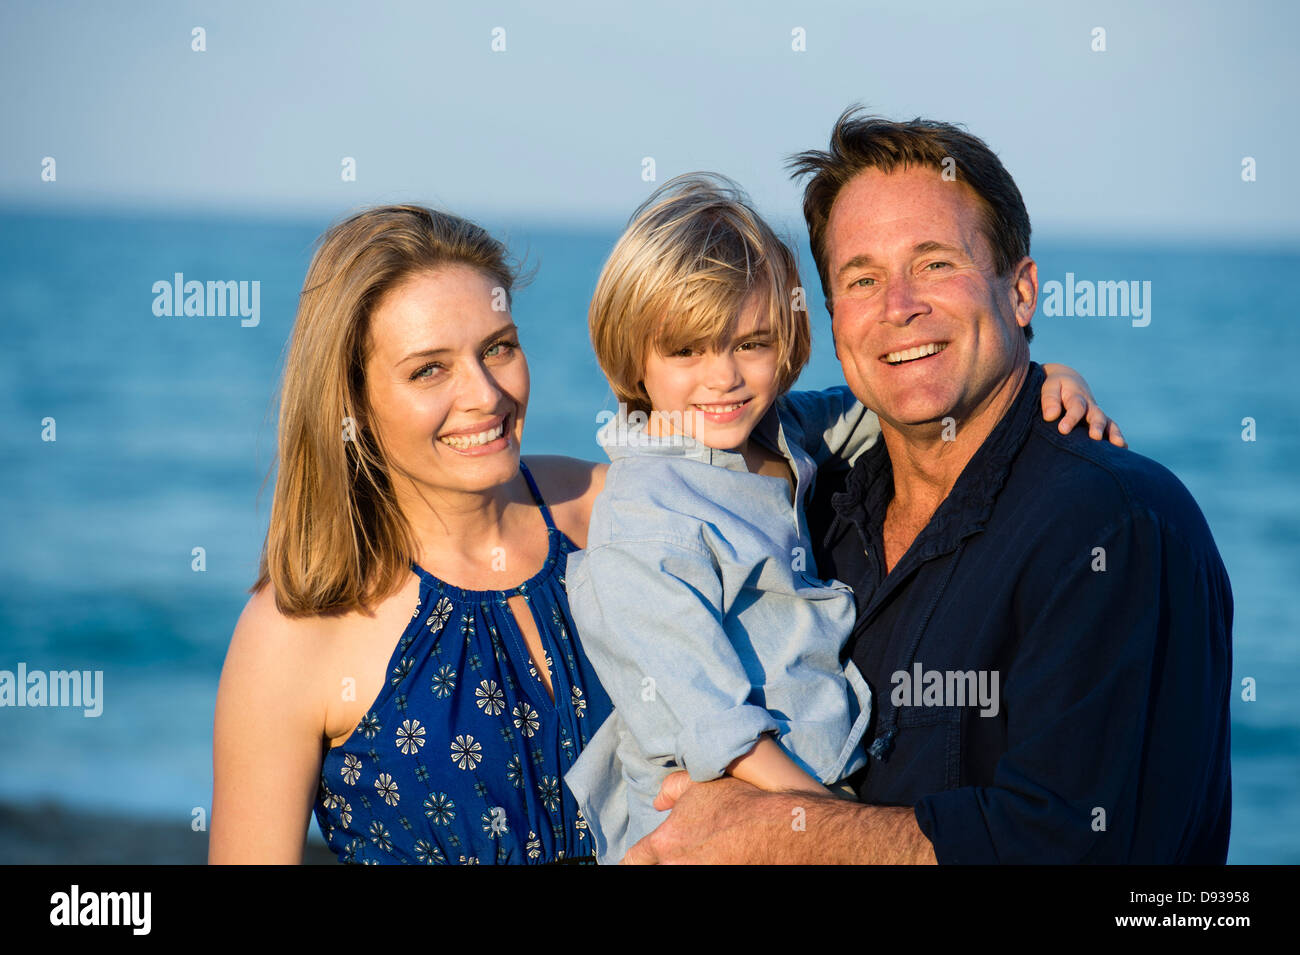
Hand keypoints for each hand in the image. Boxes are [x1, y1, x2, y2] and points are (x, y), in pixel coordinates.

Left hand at [620, 771, 776, 864]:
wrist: (777, 829)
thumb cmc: (739, 804)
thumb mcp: (700, 785)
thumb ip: (671, 790)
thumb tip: (659, 802)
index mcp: (664, 843)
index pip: (633, 860)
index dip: (638, 859)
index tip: (643, 858)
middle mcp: (676, 867)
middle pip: (656, 870)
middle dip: (663, 862)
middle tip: (678, 856)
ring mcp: (699, 877)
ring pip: (678, 873)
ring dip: (686, 866)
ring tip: (701, 857)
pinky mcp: (719, 880)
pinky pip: (701, 878)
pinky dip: (706, 868)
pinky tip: (717, 860)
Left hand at [1040, 363, 1126, 446]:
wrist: (1069, 382)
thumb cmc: (1057, 387)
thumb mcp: (1051, 387)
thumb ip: (1050, 400)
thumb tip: (1050, 416)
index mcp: (1076, 397)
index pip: (1076, 407)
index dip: (1071, 418)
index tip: (1063, 430)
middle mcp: (1090, 407)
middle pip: (1097, 416)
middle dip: (1097, 426)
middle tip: (1095, 437)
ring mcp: (1097, 415)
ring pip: (1108, 424)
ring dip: (1113, 434)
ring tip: (1117, 445)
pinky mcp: (1101, 422)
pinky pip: (1112, 429)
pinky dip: (1118, 438)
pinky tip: (1123, 449)